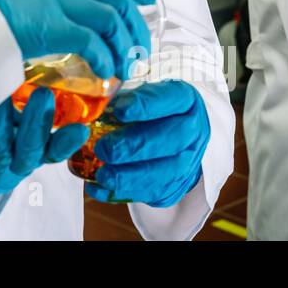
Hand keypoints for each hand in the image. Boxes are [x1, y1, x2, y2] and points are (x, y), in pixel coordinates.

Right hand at [0, 0, 154, 81]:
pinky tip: (104, 73)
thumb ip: (36, 7)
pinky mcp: (50, 24)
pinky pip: (92, 42)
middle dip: (135, 23)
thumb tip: (48, 25)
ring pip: (110, 18)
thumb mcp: (13, 1)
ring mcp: (55, 1)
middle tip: (139, 48)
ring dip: (122, 45)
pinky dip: (104, 58)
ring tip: (123, 67)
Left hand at [0, 87, 90, 217]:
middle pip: (31, 149)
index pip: (54, 150)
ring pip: (0, 152)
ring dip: (3, 124)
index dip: (67, 142)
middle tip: (44, 95)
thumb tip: (36, 59)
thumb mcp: (4, 120)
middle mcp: (13, 167)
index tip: (81, 127)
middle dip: (38, 123)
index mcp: (28, 153)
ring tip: (2, 99)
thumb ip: (21, 100)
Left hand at [85, 80, 209, 207]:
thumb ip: (123, 98)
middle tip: (104, 149)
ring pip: (166, 172)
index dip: (146, 106)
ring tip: (103, 175)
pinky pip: (154, 192)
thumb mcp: (140, 95)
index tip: (120, 111)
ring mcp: (188, 161)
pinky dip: (125, 192)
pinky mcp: (175, 185)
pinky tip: (101, 189)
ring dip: (131, 176)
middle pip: (171, 139)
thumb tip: (94, 105)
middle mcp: (193, 130)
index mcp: (185, 100)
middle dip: (134, 146)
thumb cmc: (150, 112)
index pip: (171, 99)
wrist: (173, 138)